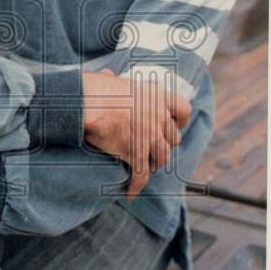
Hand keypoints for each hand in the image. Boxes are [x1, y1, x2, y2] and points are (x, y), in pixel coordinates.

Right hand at [82, 68, 191, 199]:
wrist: (86, 102)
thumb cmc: (94, 88)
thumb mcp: (111, 78)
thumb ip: (116, 80)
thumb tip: (108, 76)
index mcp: (156, 95)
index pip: (183, 109)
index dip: (180, 120)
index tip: (174, 125)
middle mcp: (159, 116)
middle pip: (173, 138)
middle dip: (164, 145)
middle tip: (153, 149)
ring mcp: (149, 136)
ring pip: (162, 158)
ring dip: (154, 164)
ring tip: (145, 168)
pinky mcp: (136, 153)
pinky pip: (141, 175)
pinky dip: (136, 186)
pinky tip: (130, 193)